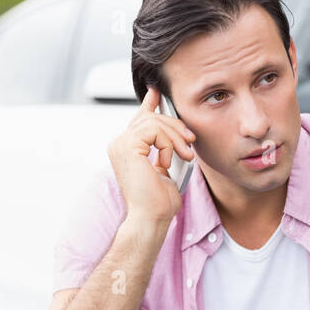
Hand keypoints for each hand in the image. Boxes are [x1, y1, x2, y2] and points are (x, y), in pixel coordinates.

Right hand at [106, 85, 195, 227]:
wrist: (151, 218)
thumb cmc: (158, 203)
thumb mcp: (165, 169)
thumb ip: (164, 150)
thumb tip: (174, 137)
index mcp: (127, 149)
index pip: (139, 119)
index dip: (149, 103)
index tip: (157, 92)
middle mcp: (119, 144)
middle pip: (150, 117)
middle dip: (175, 126)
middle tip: (190, 141)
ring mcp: (120, 144)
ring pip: (154, 121)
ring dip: (175, 137)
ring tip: (185, 155)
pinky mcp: (127, 145)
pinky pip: (153, 129)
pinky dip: (167, 143)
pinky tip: (168, 160)